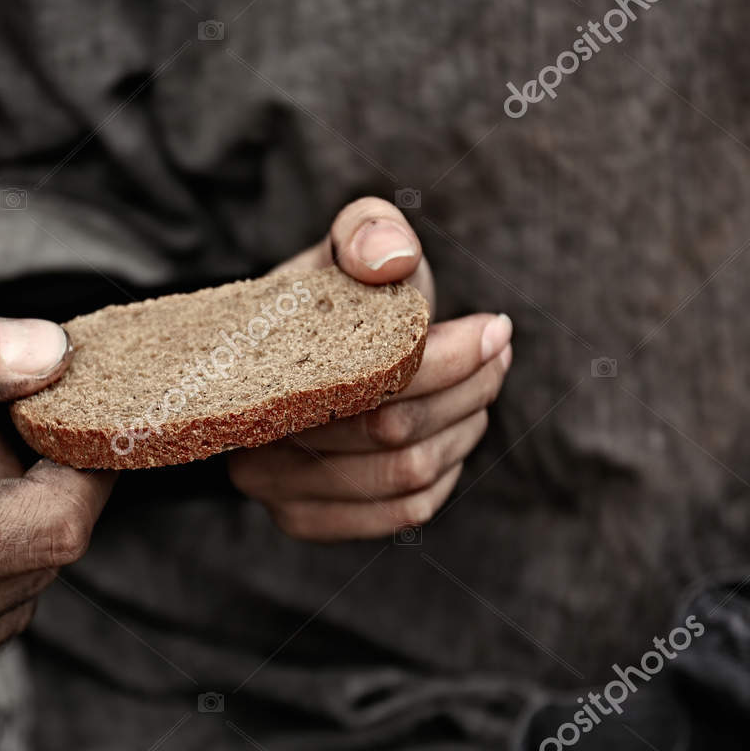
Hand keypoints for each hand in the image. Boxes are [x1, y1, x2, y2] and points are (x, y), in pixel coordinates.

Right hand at [228, 197, 511, 541]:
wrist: (285, 348)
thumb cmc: (327, 294)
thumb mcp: (346, 241)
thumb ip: (368, 229)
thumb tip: (391, 261)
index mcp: (257, 369)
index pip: (373, 383)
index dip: (448, 359)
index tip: (494, 327)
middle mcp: (252, 441)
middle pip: (396, 434)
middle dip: (467, 390)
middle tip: (496, 352)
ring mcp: (273, 491)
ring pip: (407, 475)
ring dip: (463, 429)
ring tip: (480, 386)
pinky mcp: (303, 520)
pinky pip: (402, 512)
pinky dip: (445, 473)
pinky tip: (450, 433)